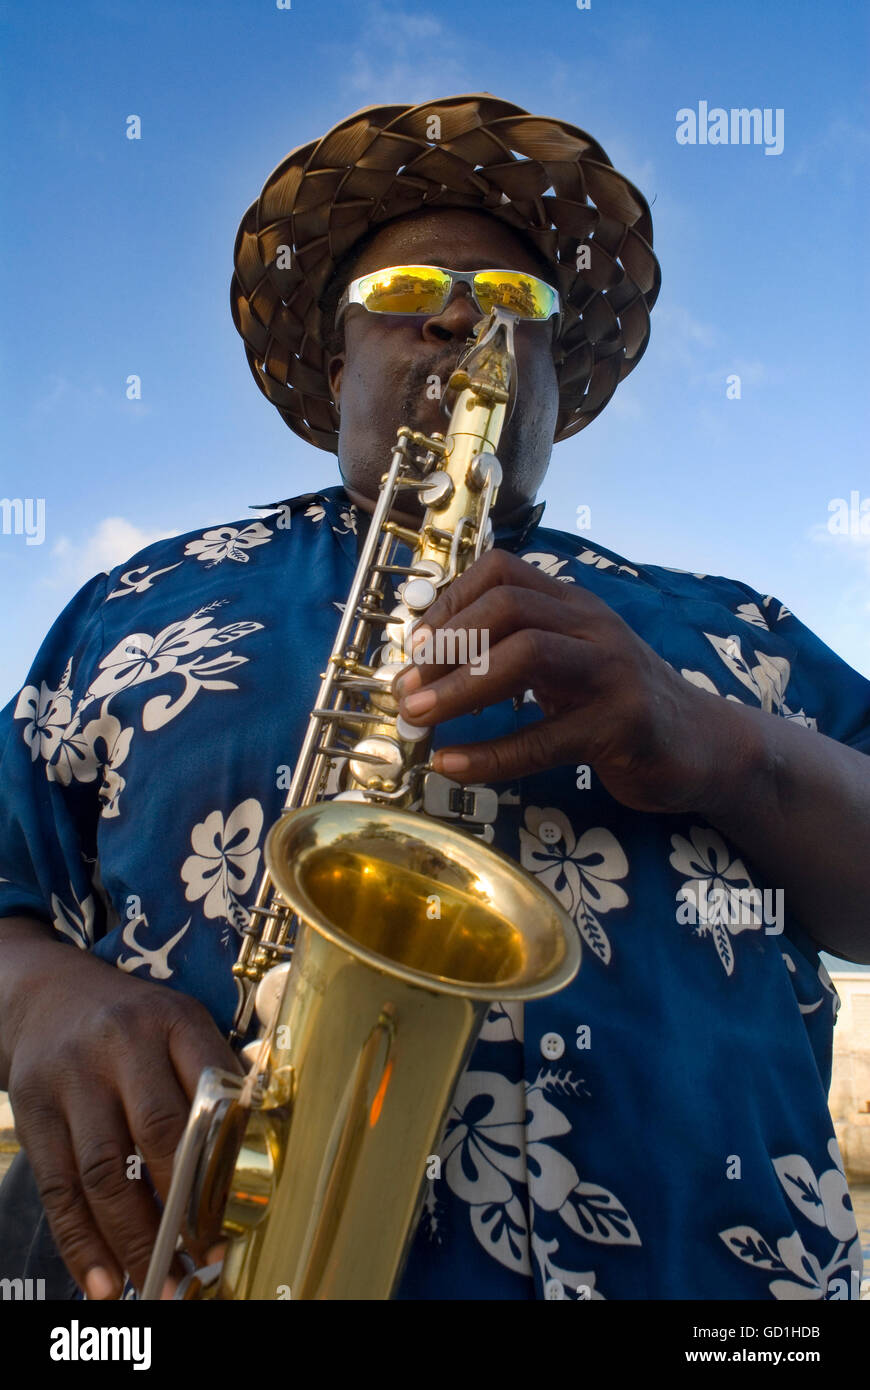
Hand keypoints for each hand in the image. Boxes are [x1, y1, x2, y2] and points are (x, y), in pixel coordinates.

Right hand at [6, 940, 241, 1298]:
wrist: (47, 996)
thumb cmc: (134, 1023)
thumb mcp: (180, 1024)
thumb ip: (216, 1076)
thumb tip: (258, 1152)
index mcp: (174, 1020)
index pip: (210, 1089)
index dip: (227, 1157)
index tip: (241, 1211)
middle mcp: (121, 1044)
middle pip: (158, 1134)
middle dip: (184, 1207)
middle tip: (204, 1260)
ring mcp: (71, 1078)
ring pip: (104, 1171)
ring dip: (133, 1239)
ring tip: (159, 1283)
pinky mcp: (33, 1111)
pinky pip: (58, 1188)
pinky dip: (81, 1242)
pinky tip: (103, 1280)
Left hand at [394, 549, 739, 815]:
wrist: (702, 747)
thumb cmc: (617, 706)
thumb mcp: (566, 664)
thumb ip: (513, 652)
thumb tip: (429, 665)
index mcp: (573, 606)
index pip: (503, 571)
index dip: (450, 602)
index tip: (415, 647)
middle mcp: (592, 626)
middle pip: (508, 606)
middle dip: (446, 647)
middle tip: (407, 691)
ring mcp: (611, 671)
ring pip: (525, 654)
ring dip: (460, 688)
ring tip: (418, 718)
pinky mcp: (622, 724)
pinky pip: (545, 737)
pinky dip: (491, 753)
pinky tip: (453, 766)